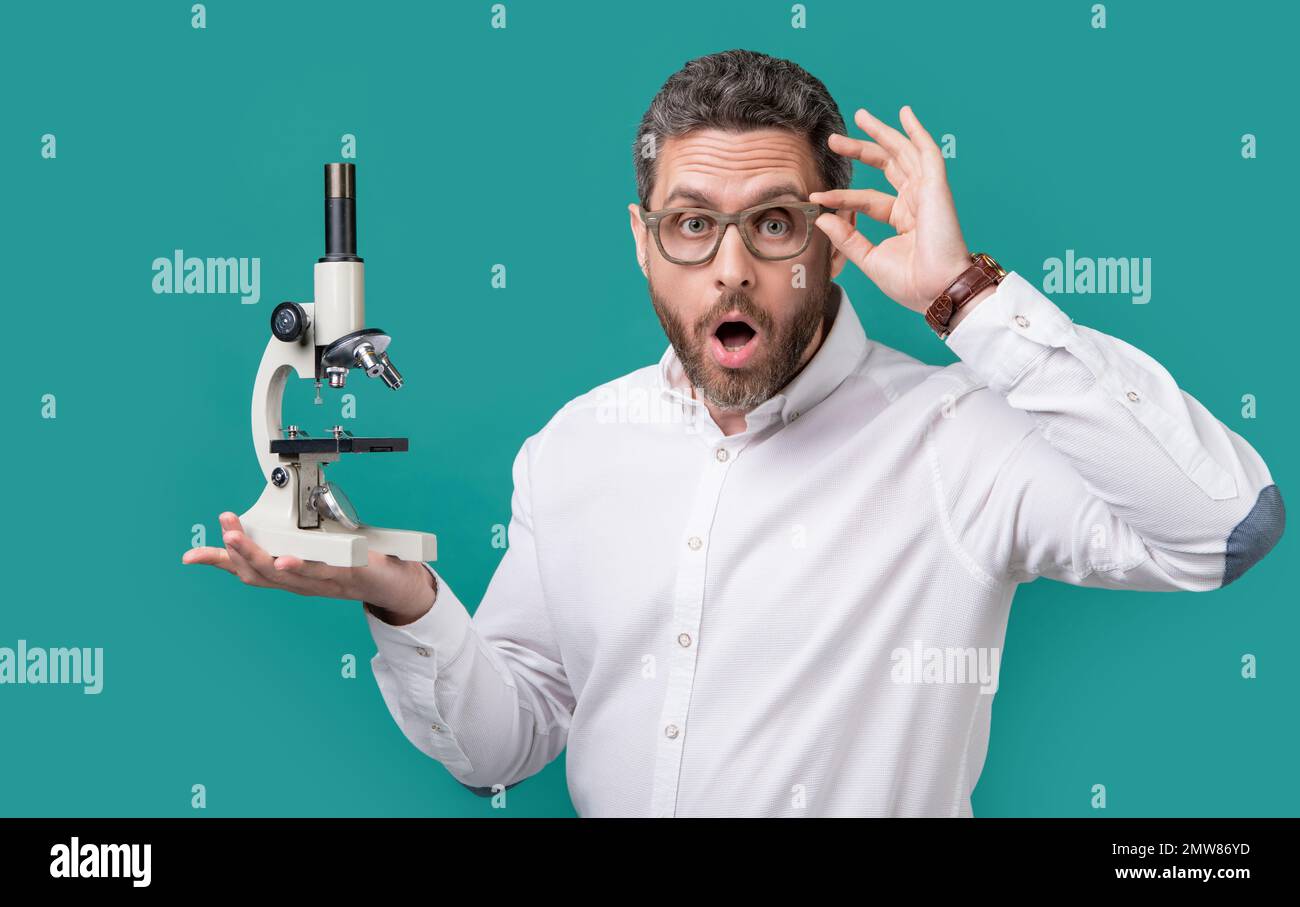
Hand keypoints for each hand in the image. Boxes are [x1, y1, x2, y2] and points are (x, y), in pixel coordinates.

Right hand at [181, 511, 435, 622]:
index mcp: (292, 575)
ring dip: (257, 555)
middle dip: (236, 551)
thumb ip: (292, 537)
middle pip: (260, 573)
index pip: (248, 571)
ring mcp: (325, 582)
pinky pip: (322, 572)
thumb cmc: (356, 565)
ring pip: (284, 574)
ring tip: (237, 538)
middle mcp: (303, 583)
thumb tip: (268, 519)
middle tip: (221, 529)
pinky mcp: (350, 575)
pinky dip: (300, 566)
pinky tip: (286, 558)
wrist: (398, 584)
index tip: (190, 555)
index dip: (219, 563)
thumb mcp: (318, 549)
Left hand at [810, 105, 974, 313]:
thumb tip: (822, 218)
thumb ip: (846, 238)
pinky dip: (917, 132)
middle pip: (886, 166)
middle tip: (834, 140)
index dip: (843, 195)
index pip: (868, 199)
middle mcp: (915, 202)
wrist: (936, 290)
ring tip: (860, 116)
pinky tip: (905, 114)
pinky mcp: (936, 187)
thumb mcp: (869, 259)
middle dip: (861, 149)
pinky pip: (927, 152)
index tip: (817, 195)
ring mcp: (927, 192)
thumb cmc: (910, 283)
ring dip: (883, 133)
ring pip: (903, 153)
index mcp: (902, 219)